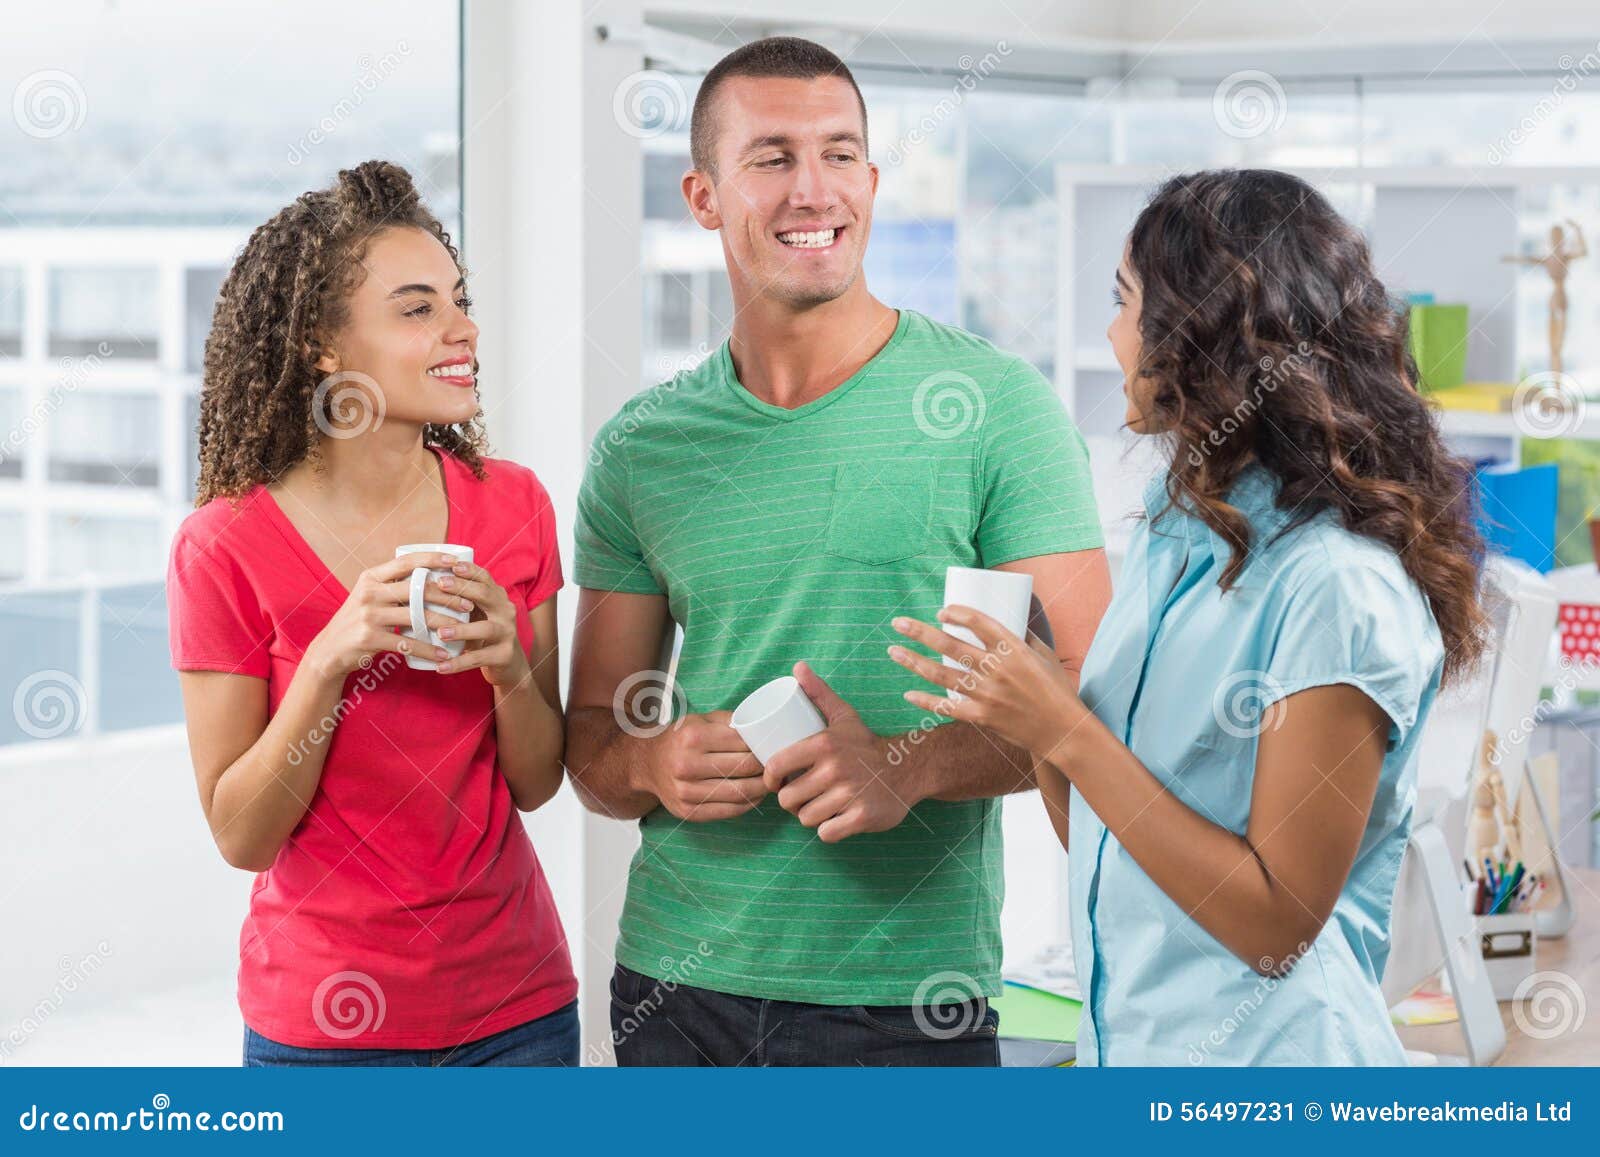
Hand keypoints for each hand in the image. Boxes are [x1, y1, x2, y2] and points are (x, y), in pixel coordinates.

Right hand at [304, 552, 475, 680]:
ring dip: (443, 624)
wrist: (330, 649)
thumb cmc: (358, 620)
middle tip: (468, 603)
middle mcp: (369, 592)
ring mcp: (368, 615)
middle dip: (447, 595)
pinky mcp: (369, 638)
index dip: (433, 559)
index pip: (406, 561)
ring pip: (416, 616)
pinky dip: (427, 650)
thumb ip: (392, 585)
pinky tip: (443, 655)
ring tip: (462, 628)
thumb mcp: (369, 596)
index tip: (455, 562)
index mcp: (371, 577)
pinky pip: (407, 644)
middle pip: (417, 589)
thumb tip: (431, 574)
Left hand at [430, 560, 528, 685]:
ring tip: (440, 632)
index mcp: (497, 597)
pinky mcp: (505, 655)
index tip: (451, 564)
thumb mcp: (476, 613)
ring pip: (486, 628)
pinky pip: (480, 658)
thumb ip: (459, 600)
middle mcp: (505, 611)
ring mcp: (507, 633)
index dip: (469, 570)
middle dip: (463, 588)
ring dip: (462, 629)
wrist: (507, 664)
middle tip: (440, 585)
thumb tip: (419, 584)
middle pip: (486, 595)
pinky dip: (459, 663)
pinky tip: (441, 667)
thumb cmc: (482, 633)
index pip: (484, 577)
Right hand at [643, 710, 766, 821]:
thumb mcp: (701, 720)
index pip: (742, 743)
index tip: (775, 747)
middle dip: (766, 767)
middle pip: (743, 768)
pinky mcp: (688, 811)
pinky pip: (728, 811)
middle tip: (777, 765)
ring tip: (770, 782)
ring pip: (739, 793)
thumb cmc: (680, 738)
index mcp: (692, 737)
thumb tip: (764, 729)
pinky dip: (748, 804)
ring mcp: (686, 791)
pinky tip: (755, 796)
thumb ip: (730, 722)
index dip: (763, 745)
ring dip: (762, 788)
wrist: (646, 763)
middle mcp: (687, 765)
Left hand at [762, 662, 900, 843]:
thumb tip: (798, 667)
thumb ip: (818, 693)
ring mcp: (849, 794)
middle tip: (801, 797)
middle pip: (789, 798)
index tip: (777, 782)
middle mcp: (835, 769)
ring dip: (809, 817)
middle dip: (791, 802)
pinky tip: (834, 821)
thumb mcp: (843, 716)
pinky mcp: (862, 817)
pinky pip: (827, 833)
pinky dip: (828, 831)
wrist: (908, 768)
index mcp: (824, 744)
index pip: (777, 766)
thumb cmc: (867, 745)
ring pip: (806, 818)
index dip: (771, 778)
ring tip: (817, 807)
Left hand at [887, 605, 1088, 765]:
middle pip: (951, 646)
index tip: (942, 611)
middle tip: (899, 623)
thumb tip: (1009, 615)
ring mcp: (987, 694)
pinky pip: (948, 708)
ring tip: (894, 650)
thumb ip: (1025, 635)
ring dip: (914, 662)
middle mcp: (997, 669)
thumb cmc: (1056, 689)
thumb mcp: (1045, 654)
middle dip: (921, 633)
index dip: (957, 613)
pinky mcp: (982, 717)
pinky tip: (908, 693)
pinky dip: (926, 701)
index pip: (979, 622)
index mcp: (1014, 649)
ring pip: (942, 675)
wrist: (1062, 730)